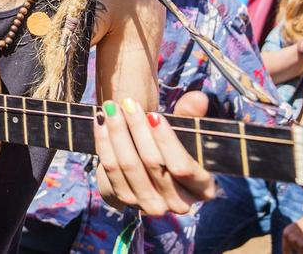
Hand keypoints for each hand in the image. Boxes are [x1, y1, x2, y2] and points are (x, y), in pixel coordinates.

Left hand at [94, 98, 216, 215]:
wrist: (152, 170)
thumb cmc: (174, 148)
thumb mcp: (187, 133)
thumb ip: (192, 117)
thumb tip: (198, 98)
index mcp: (202, 189)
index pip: (182, 166)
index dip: (166, 140)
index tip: (153, 115)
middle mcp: (179, 203)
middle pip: (152, 163)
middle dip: (137, 128)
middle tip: (127, 103)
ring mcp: (151, 205)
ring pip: (129, 165)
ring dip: (117, 133)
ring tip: (111, 108)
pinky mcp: (127, 199)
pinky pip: (111, 169)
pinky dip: (104, 143)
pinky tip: (100, 122)